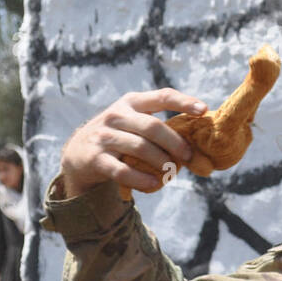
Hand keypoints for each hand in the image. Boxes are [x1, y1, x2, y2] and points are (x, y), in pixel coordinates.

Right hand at [59, 89, 207, 197]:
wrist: (77, 153)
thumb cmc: (118, 137)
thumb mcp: (133, 123)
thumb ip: (159, 127)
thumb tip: (196, 146)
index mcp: (131, 102)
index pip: (162, 96)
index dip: (184, 102)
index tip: (204, 110)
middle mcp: (116, 116)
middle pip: (152, 126)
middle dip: (174, 142)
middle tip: (188, 156)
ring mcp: (104, 137)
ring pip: (139, 148)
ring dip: (161, 162)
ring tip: (172, 172)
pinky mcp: (96, 159)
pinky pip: (122, 170)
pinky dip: (141, 179)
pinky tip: (155, 184)